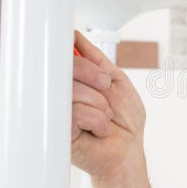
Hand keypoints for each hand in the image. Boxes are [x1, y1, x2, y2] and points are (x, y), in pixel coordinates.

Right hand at [71, 31, 146, 180]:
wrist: (128, 151)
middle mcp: (62, 95)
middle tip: (105, 91)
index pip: (64, 58)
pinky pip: (76, 113)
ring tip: (104, 116)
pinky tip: (99, 129)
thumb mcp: (116, 81)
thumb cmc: (124, 121)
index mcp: (72, 82)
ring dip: (100, 104)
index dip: (82, 61)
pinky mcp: (59, 131)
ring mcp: (58, 112)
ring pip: (73, 91)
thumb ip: (95, 59)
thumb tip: (74, 37)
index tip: (95, 72)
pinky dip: (97, 119)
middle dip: (95, 78)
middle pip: (67, 69)